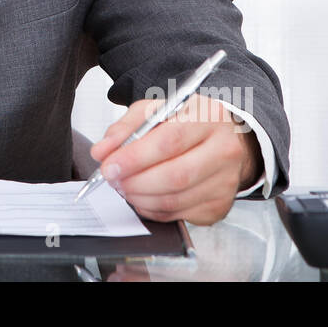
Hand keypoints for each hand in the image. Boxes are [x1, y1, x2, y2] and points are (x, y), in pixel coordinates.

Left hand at [89, 94, 262, 225]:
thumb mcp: (156, 111)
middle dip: (135, 182)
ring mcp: (225, 181)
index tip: (109, 166)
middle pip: (175, 175)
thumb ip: (126, 128)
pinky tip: (144, 196)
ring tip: (125, 187)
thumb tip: (102, 151)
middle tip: (113, 180)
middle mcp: (224, 150)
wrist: (224, 141)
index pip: (170, 141)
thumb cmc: (187, 123)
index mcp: (208, 117)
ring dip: (140, 198)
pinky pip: (177, 215)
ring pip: (174, 200)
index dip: (135, 157)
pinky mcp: (220, 206)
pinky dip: (152, 209)